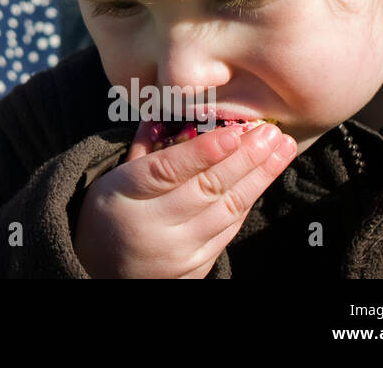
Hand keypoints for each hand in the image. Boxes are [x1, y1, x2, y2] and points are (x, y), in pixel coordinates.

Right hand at [73, 123, 296, 277]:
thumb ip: (142, 146)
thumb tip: (165, 111)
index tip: (234, 131)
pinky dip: (247, 201)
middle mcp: (153, 227)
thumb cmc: (107, 214)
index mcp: (125, 196)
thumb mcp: (112, 178)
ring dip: (258, 177)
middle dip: (244, 158)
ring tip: (281, 149)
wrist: (101, 271)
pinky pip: (228, 230)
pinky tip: (264, 177)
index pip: (167, 170)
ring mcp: (177, 251)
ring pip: (226, 210)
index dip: (202, 151)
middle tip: (270, 132)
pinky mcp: (195, 267)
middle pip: (206, 188)